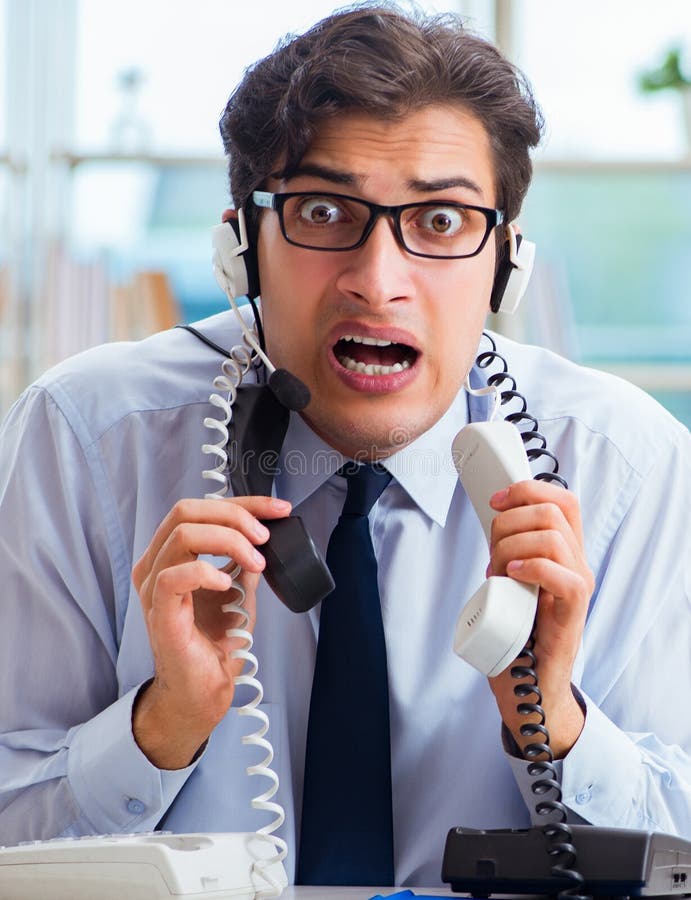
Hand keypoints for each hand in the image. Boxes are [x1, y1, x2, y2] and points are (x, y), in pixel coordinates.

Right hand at [131, 495, 290, 768]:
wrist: (205, 688)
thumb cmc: (217, 641)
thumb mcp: (240, 589)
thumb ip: (244, 560)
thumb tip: (264, 533)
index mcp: (171, 553)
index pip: (200, 508)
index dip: (243, 503)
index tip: (278, 510)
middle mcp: (156, 564)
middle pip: (186, 511)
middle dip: (234, 516)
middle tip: (263, 538)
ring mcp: (153, 587)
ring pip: (182, 534)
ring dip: (228, 541)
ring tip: (255, 562)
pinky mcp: (159, 612)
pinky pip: (174, 575)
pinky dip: (206, 572)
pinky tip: (228, 583)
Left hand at [485, 480, 594, 758]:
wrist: (527, 687)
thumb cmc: (516, 632)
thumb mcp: (510, 579)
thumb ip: (509, 550)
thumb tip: (493, 520)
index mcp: (564, 552)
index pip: (562, 500)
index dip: (528, 490)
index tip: (495, 502)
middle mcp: (577, 564)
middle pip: (553, 511)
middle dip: (510, 521)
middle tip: (491, 554)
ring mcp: (578, 587)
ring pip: (554, 538)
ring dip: (513, 547)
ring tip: (498, 573)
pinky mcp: (573, 614)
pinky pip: (565, 577)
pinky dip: (533, 568)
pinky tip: (511, 577)